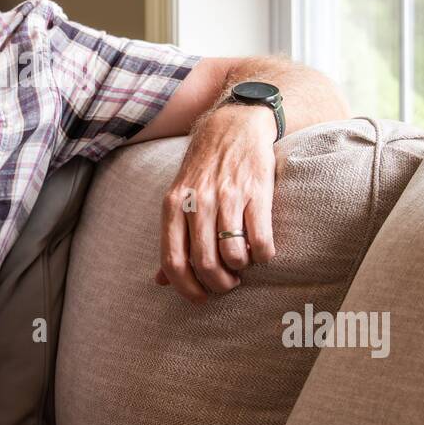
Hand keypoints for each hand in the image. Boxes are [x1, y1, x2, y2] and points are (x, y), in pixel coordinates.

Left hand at [153, 104, 277, 302]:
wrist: (233, 126)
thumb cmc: (204, 168)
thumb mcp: (179, 197)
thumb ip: (171, 238)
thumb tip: (161, 281)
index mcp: (174, 205)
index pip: (173, 260)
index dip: (186, 288)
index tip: (200, 298)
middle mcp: (198, 201)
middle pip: (204, 263)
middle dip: (218, 284)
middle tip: (227, 284)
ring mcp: (227, 196)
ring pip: (232, 255)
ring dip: (239, 270)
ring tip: (242, 265)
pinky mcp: (256, 191)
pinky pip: (260, 240)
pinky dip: (262, 256)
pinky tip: (261, 251)